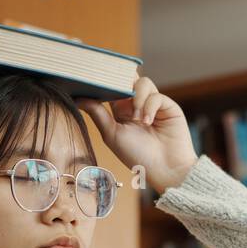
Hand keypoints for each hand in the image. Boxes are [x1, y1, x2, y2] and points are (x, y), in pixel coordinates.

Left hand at [74, 76, 197, 192]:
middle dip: (123, 80)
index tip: (95, 78)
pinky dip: (150, 106)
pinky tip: (148, 121)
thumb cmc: (137, 156)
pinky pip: (156, 96)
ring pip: (143, 83)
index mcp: (121, 111)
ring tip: (137, 117)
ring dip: (137, 97)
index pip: (112, 88)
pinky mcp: (168, 106)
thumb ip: (97, 113)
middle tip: (116, 87)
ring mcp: (153, 104)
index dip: (105, 81)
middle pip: (128, 79)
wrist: (165, 169)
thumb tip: (78, 97)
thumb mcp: (112, 134)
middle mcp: (137, 105)